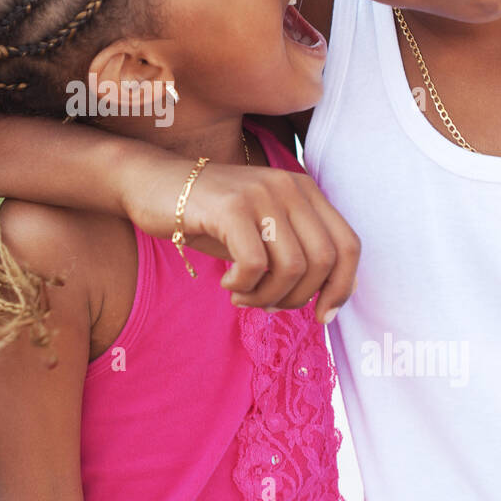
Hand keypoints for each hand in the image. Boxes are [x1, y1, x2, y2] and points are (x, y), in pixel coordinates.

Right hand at [120, 156, 359, 321]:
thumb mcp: (261, 232)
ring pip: (292, 267)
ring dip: (267, 297)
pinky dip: (243, 286)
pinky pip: (255, 264)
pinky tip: (226, 283)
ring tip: (242, 296)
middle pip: (324, 261)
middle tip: (265, 305)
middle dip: (298, 298)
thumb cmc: (209, 217)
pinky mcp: (230, 206)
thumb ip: (296, 254)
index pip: (349, 245)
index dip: (342, 288)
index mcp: (304, 191)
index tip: (321, 316)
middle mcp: (289, 186)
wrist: (152, 184)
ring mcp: (260, 193)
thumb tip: (331, 299)